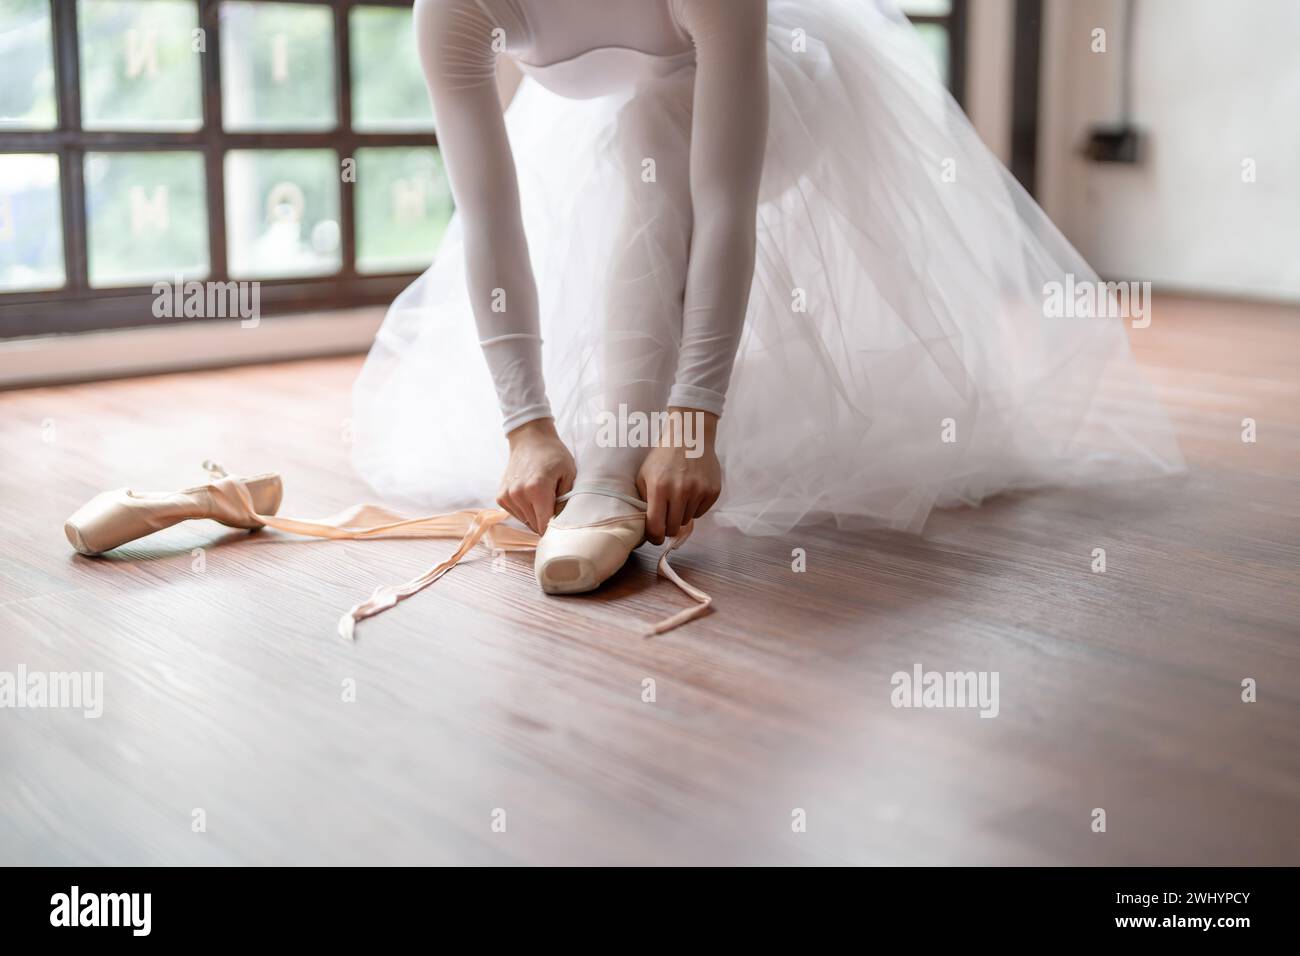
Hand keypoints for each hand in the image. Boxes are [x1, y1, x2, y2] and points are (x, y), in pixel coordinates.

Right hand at [497, 418, 575, 533]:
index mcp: (537, 489)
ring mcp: (507, 496)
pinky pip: (516, 514)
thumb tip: (561, 523)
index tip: (561, 527)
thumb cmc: (553, 455)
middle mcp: (519, 494)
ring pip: (526, 521)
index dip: (554, 529)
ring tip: (541, 497)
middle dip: (546, 520)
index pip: (545, 525)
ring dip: (535, 515)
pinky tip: (530, 496)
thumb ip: (566, 501)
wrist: (530, 439)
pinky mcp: (501, 496)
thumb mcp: (569, 474)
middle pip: (535, 525)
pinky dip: (525, 510)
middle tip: (553, 504)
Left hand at [636, 408, 721, 544]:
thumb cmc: (663, 457)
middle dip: (667, 527)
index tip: (655, 537)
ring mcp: (699, 491)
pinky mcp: (713, 491)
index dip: (654, 537)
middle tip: (666, 518)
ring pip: (687, 520)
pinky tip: (691, 491)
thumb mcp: (644, 475)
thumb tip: (646, 526)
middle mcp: (680, 491)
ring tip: (679, 496)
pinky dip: (695, 507)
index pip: (656, 527)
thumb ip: (643, 500)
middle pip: (673, 528)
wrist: (689, 436)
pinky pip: (701, 512)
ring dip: (681, 514)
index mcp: (659, 488)